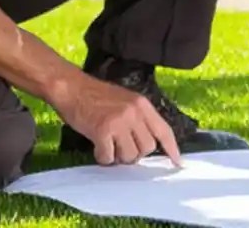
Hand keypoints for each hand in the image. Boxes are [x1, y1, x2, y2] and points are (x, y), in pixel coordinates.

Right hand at [52, 72, 182, 166]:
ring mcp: (119, 122)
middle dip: (135, 153)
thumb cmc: (95, 94)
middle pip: (147, 148)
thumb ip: (138, 118)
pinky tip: (97, 148)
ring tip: (108, 146)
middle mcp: (134, 112)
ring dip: (118, 157)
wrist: (71, 87)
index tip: (177, 162)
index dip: (172, 148)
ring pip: (130, 156)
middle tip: (121, 147)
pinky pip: (109, 157)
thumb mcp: (124, 100)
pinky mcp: (102, 131)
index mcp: (142, 104)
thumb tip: (146, 144)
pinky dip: (103, 157)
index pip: (163, 130)